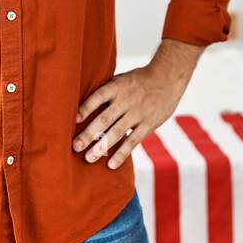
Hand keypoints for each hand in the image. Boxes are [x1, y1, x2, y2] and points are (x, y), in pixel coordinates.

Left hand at [72, 40, 203, 168]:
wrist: (168, 78)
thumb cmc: (139, 80)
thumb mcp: (121, 79)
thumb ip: (106, 92)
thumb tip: (82, 106)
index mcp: (117, 87)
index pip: (98, 97)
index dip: (86, 108)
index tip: (74, 119)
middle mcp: (126, 100)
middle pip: (104, 118)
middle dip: (89, 134)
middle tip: (75, 146)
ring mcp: (138, 113)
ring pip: (117, 133)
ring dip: (102, 146)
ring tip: (89, 158)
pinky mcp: (148, 124)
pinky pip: (133, 141)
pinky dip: (122, 154)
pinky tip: (111, 164)